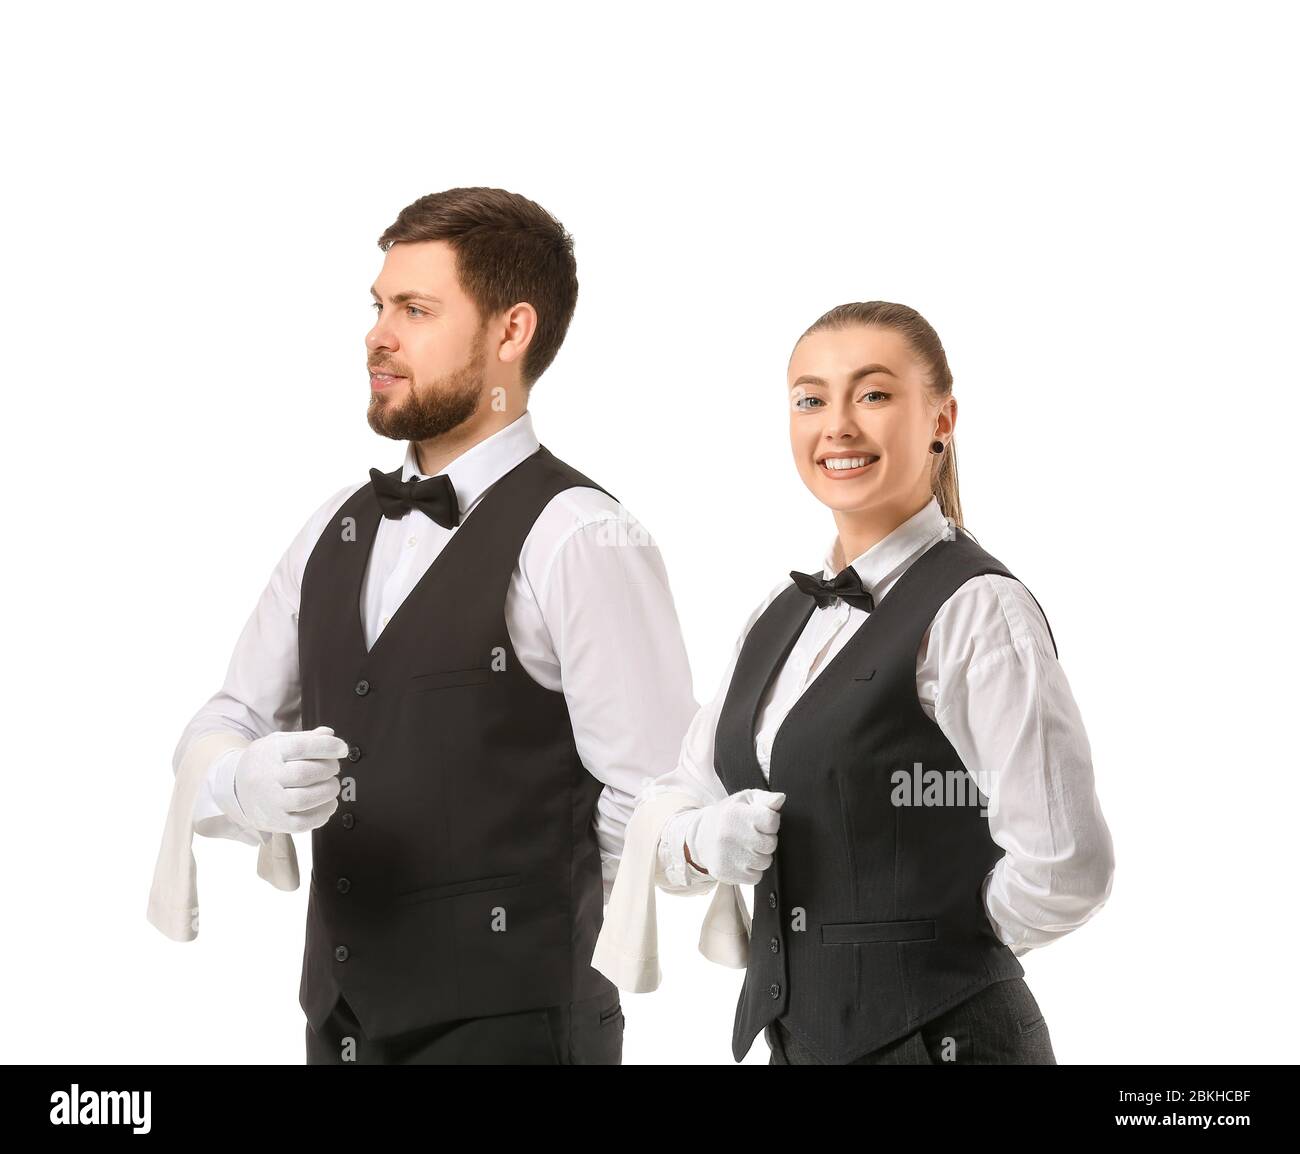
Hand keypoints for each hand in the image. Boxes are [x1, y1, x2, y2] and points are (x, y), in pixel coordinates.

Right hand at [229, 726, 347, 833]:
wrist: (235, 788)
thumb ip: (306, 738)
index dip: (327, 747)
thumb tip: (330, 735)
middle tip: (334, 768)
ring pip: (305, 799)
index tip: (341, 749)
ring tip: (332, 786)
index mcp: (270, 752)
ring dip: (328, 792)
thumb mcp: (279, 743)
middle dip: (329, 769)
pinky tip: (328, 804)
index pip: (302, 747)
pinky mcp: (275, 822)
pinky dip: (322, 814)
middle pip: (306, 773)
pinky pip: (302, 823)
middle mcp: (267, 777)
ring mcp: (270, 802)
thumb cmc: (265, 763)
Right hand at [684, 789, 784, 884]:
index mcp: (736, 814)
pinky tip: (741, 859)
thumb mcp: (745, 799)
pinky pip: (755, 877)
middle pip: (770, 844)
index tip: (761, 822)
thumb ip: (765, 799)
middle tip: (753, 835)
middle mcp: (730, 836)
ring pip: (765, 862)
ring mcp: (728, 857)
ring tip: (746, 847)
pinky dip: (752, 870)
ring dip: (760, 856)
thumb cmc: (727, 816)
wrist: (700, 836)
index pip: (772, 821)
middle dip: (766, 840)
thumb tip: (780, 798)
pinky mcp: (726, 874)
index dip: (771, 823)